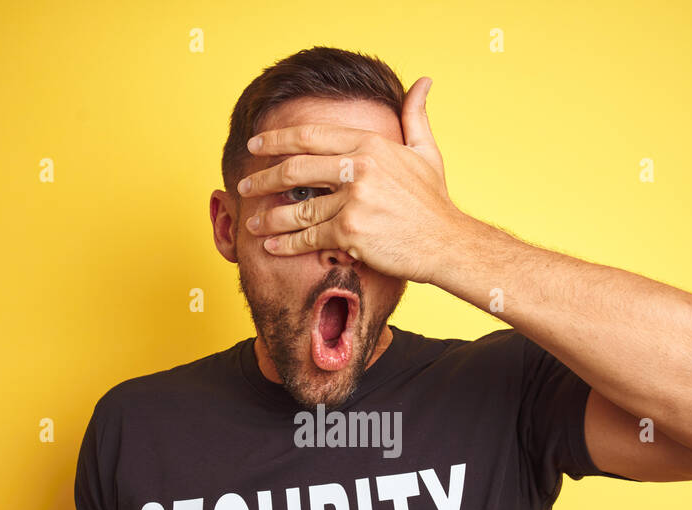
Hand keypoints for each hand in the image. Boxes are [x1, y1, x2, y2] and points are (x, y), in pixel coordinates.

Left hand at [238, 76, 464, 283]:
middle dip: (263, 178)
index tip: (255, 144)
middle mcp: (359, 168)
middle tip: (245, 184)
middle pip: (295, 169)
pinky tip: (271, 245)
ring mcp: (354, 200)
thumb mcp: (426, 152)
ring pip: (298, 208)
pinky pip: (309, 236)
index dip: (277, 139)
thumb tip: (422, 82)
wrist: (447, 243)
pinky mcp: (351, 232)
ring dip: (270, 217)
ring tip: (253, 222)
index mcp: (370, 145)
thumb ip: (415, 116)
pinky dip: (286, 243)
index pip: (310, 136)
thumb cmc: (434, 202)